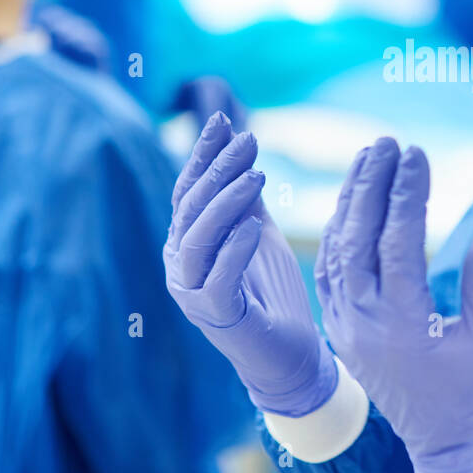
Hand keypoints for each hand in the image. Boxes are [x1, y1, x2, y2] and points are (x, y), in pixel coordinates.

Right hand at [164, 112, 336, 416]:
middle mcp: (181, 265)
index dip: (203, 155)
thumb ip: (246, 194)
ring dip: (226, 204)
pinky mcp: (215, 317)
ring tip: (257, 176)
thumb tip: (240, 140)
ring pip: (198, 239)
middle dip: (219, 170)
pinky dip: (234, 250)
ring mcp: (192, 293)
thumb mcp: (259, 229)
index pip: (188, 190)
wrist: (291, 352)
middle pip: (192, 208)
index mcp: (187, 243)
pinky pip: (218, 279)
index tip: (224, 121)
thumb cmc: (271, 291)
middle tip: (250, 141)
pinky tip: (255, 227)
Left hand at [315, 137, 472, 472]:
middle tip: (387, 142)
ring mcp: (345, 327)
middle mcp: (362, 324)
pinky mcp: (340, 328)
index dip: (407, 195)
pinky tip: (351, 201)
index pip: (397, 245)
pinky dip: (338, 231)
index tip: (417, 152)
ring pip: (336, 251)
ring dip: (351, 201)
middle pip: (357, 239)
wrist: (449, 442)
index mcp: (402, 326)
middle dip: (371, 185)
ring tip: (368, 157)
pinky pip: (329, 271)